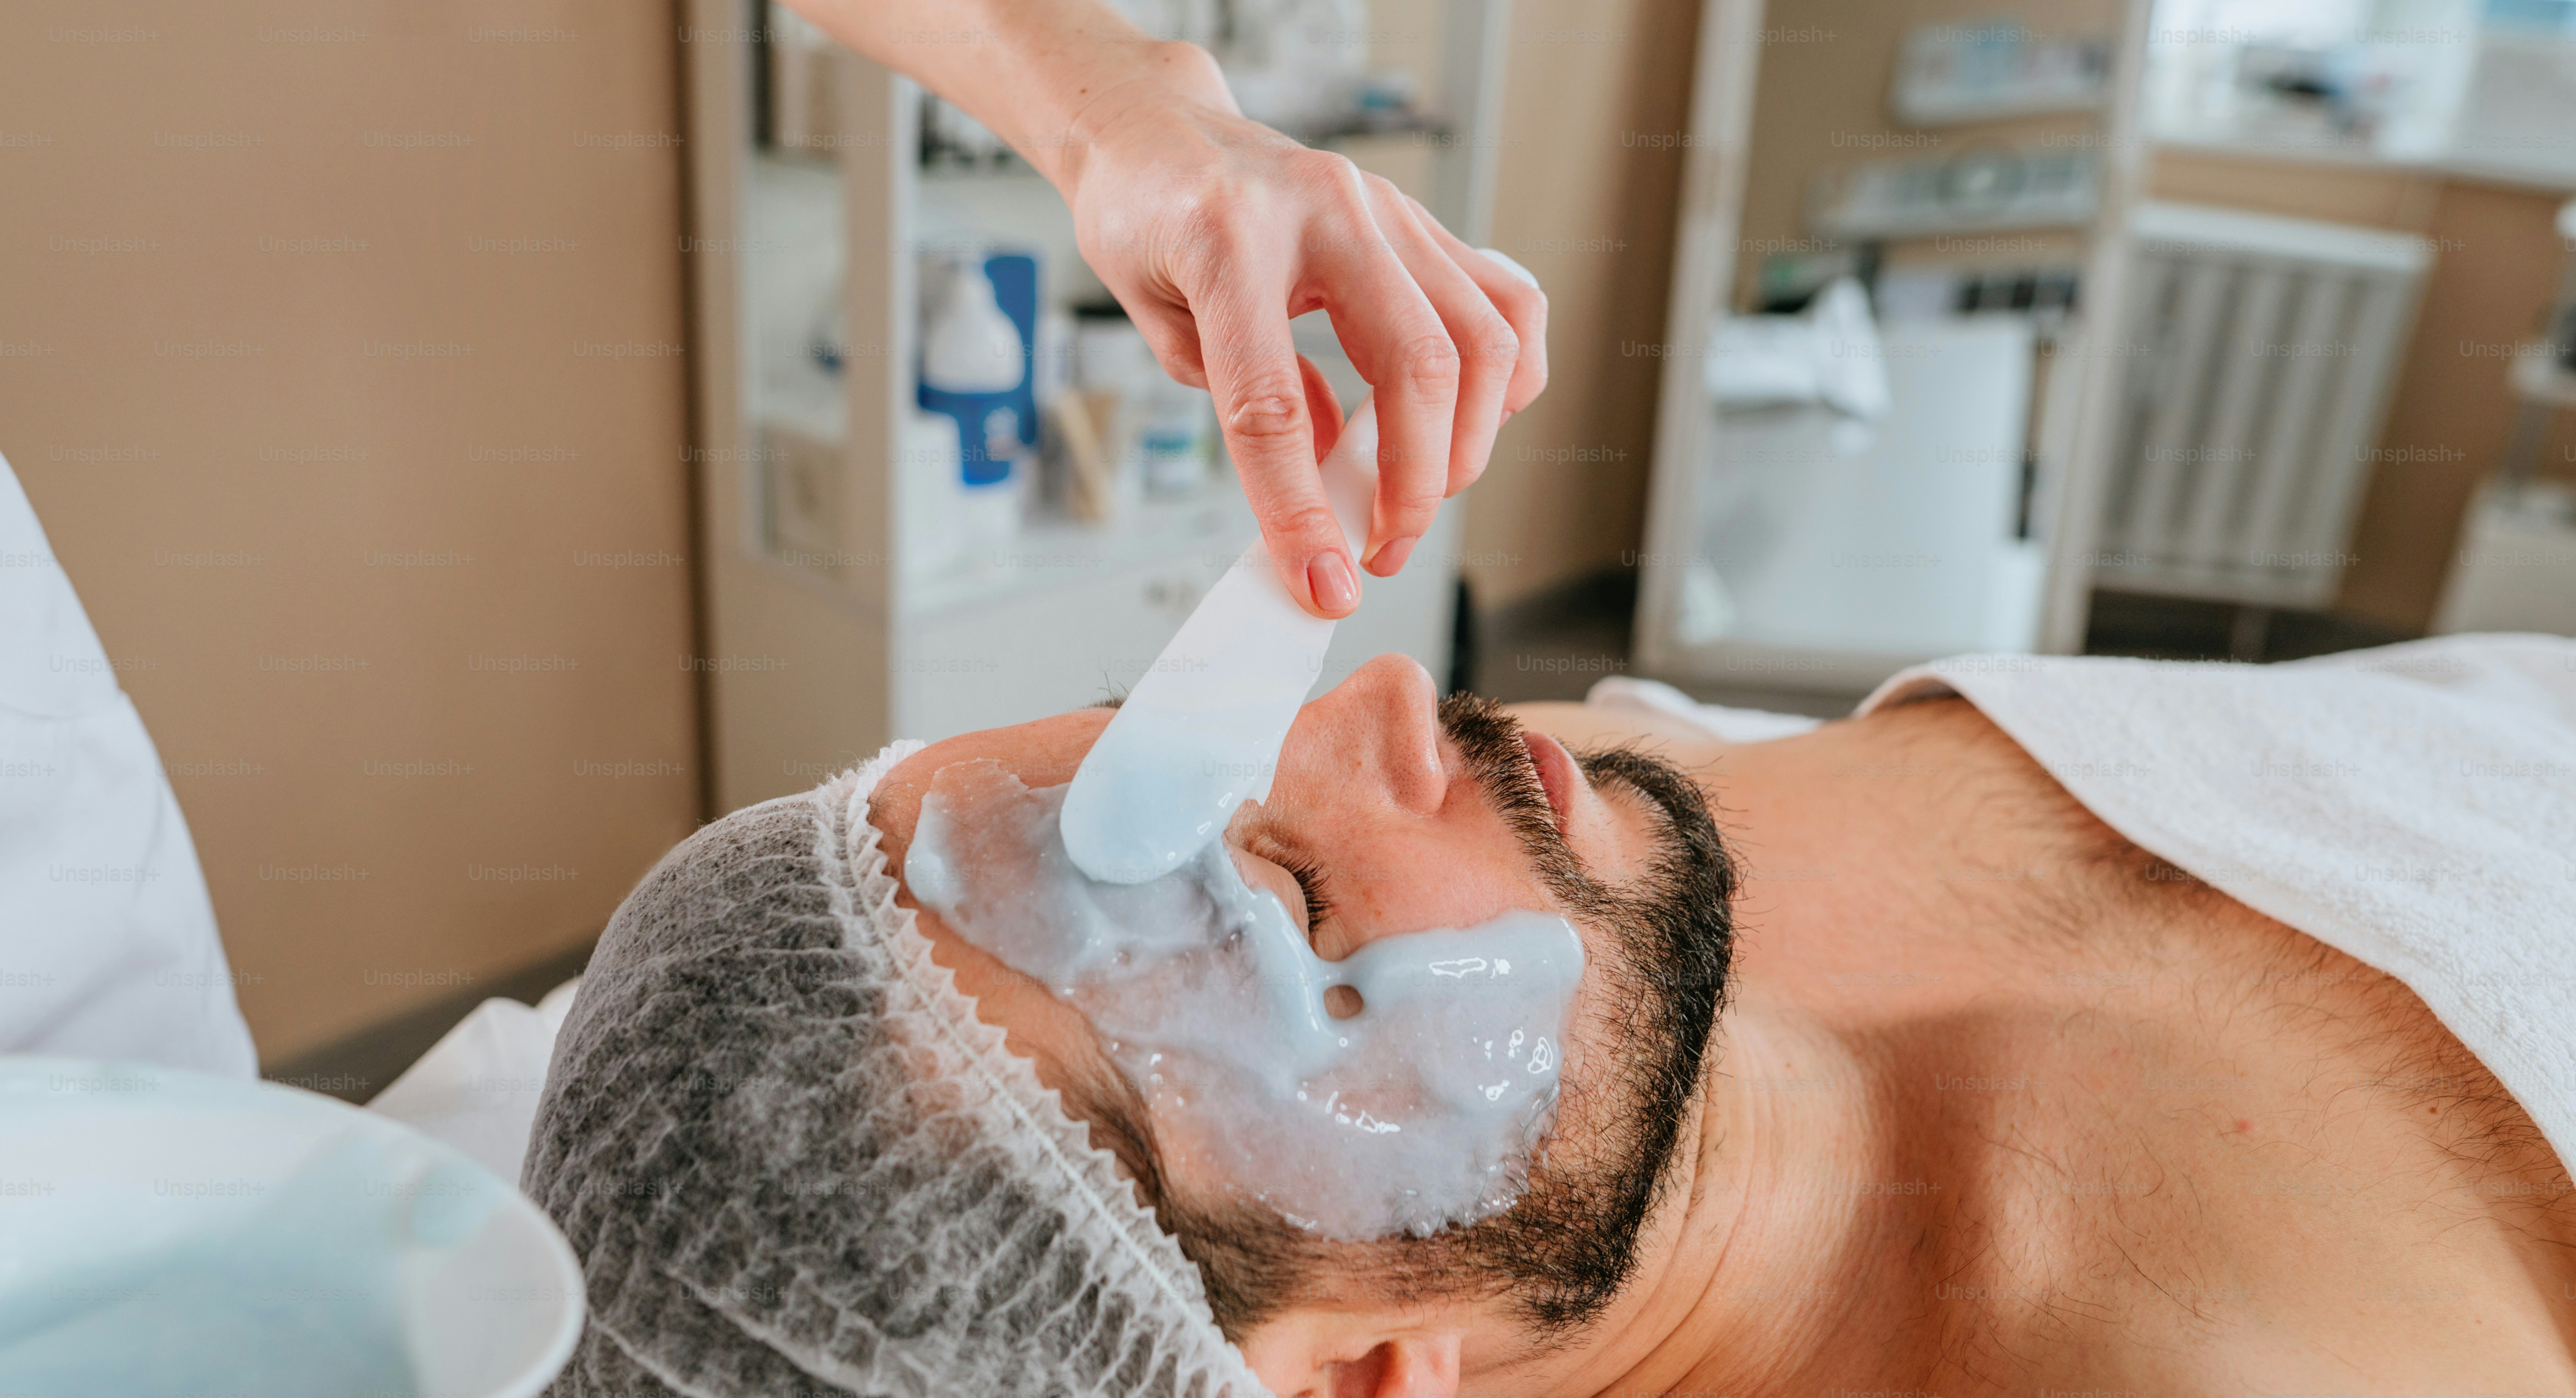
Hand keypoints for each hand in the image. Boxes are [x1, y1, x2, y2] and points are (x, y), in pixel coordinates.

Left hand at [1054, 46, 1547, 617]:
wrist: (1162, 134)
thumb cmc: (1148, 219)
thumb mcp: (1159, 323)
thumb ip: (1242, 407)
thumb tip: (1324, 490)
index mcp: (1227, 239)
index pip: (1273, 401)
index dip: (1300, 509)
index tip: (1323, 582)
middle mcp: (1325, 211)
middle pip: (1417, 367)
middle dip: (1415, 486)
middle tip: (1380, 550)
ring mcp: (1387, 209)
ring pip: (1483, 337)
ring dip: (1466, 443)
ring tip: (1418, 498)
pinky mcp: (1421, 222)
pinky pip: (1504, 302)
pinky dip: (1505, 377)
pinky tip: (1468, 423)